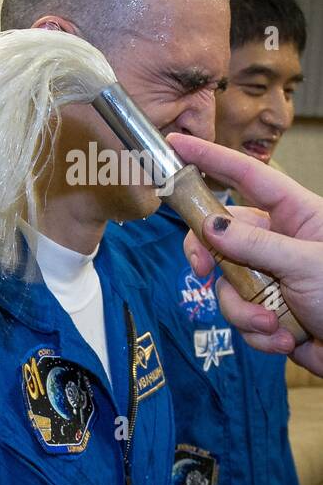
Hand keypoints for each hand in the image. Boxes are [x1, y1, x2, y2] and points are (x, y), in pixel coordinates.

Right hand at [172, 133, 322, 373]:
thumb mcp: (307, 264)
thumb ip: (256, 245)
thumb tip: (209, 227)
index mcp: (297, 215)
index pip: (247, 177)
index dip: (211, 159)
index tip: (176, 145)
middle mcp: (278, 242)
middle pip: (220, 235)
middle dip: (208, 257)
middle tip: (202, 271)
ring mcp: (269, 278)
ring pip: (226, 284)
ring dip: (244, 311)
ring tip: (272, 324)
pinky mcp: (265, 311)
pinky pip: (239, 316)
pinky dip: (257, 332)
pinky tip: (285, 339)